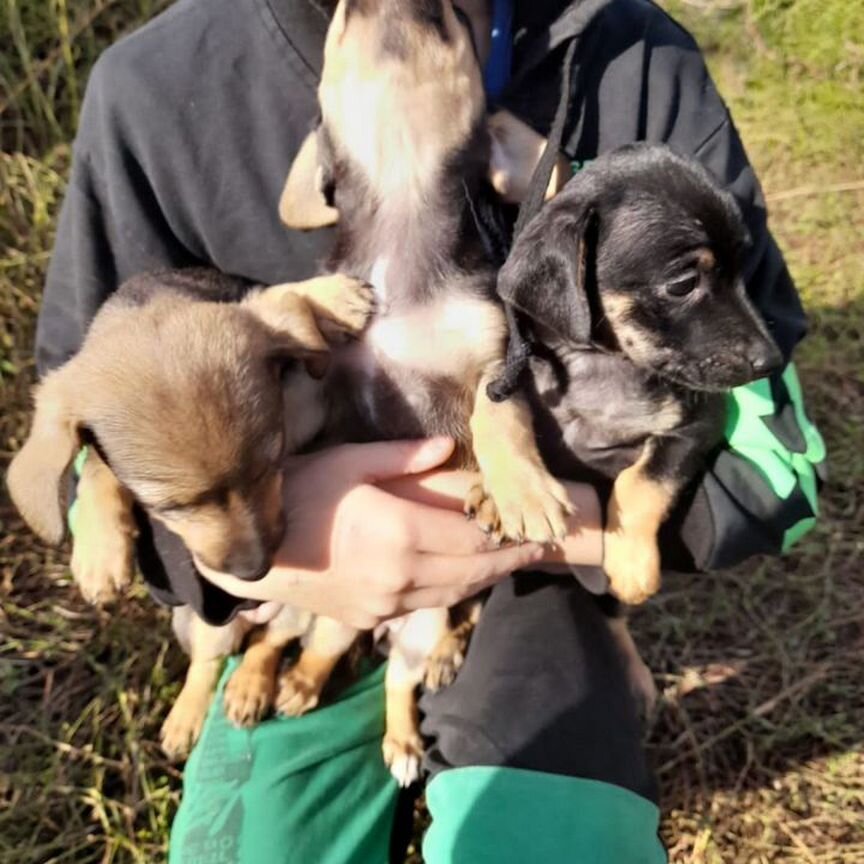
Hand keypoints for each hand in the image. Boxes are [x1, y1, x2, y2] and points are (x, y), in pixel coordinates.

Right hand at [198, 438, 548, 628]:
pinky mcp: (369, 619)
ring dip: (484, 579)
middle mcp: (400, 575)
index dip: (509, 537)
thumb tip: (448, 448)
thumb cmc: (298, 494)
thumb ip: (403, 457)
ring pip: (452, 594)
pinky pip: (424, 607)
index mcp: (399, 532)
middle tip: (538, 549)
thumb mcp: (348, 462)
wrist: (253, 553)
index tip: (538, 531)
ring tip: (509, 563)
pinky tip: (462, 579)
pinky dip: (452, 592)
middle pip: (472, 571)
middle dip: (508, 560)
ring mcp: (384, 603)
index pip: (473, 538)